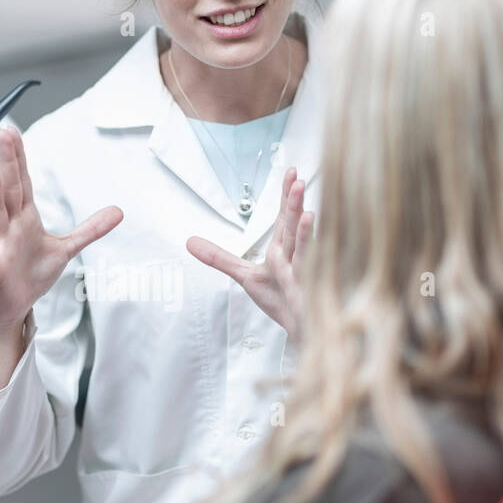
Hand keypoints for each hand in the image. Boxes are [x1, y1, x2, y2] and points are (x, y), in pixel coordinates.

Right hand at [0, 125, 122, 331]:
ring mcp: (1, 243)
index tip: (13, 133)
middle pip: (10, 188)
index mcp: (26, 218)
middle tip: (3, 134)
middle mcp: (11, 226)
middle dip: (8, 161)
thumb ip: (91, 229)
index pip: (23, 181)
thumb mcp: (67, 249)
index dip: (20, 157)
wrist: (14, 306)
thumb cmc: (32, 275)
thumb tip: (118, 211)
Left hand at [186, 168, 313, 340]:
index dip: (285, 196)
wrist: (301, 329)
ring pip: (302, 243)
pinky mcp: (308, 288)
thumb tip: (190, 241)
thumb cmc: (281, 301)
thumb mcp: (244, 275)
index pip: (283, 218)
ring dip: (302, 223)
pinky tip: (312, 231)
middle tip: (295, 177)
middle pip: (291, 225)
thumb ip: (219, 258)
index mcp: (281, 249)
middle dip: (293, 201)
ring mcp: (302, 271)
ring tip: (304, 198)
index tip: (289, 172)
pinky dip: (309, 250)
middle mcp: (294, 255)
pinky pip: (308, 268)